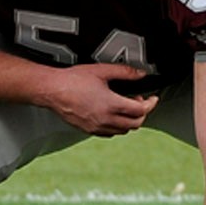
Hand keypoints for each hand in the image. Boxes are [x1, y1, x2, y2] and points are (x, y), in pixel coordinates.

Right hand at [40, 64, 157, 135]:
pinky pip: (110, 133)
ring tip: (125, 107)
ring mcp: (97, 127)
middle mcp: (105, 119)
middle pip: (135, 124)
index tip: (153, 99)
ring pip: (123, 131)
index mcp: (110, 105)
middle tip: (139, 101)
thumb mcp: (102, 71)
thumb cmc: (72, 80)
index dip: (150, 104)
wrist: (52, 90)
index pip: (140, 111)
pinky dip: (117, 127)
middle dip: (142, 113)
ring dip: (130, 121)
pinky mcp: (89, 130)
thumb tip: (140, 74)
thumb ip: (124, 72)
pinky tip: (113, 115)